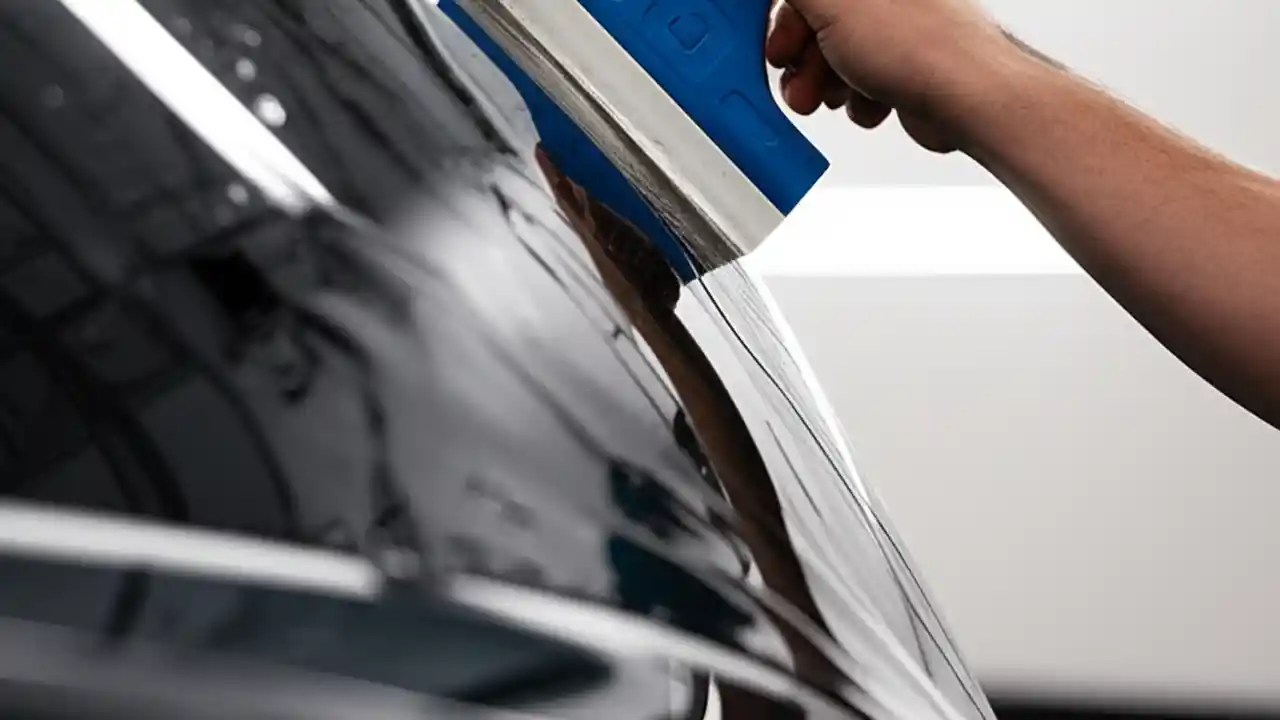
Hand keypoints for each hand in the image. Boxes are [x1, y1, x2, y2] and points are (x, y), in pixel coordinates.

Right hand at [766, 0, 1022, 152]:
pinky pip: (863, 75)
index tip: (773, 42)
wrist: (968, 98)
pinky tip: (865, 102)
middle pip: (818, 19)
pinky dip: (857, 94)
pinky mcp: (907, 62)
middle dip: (800, 55)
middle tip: (794, 77)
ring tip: (826, 97)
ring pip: (838, 52)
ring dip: (824, 81)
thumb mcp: (831, 1)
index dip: (781, 17)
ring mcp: (898, 26)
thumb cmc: (919, 45)